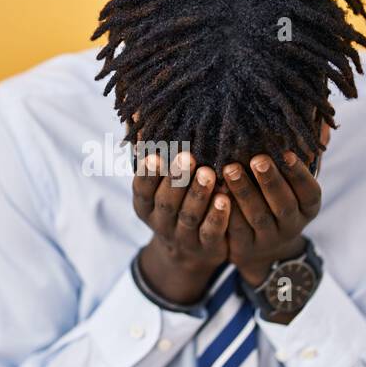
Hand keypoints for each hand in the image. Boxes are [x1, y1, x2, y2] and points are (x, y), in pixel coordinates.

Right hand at [134, 151, 231, 304]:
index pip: (142, 190)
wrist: (188, 251)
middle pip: (167, 202)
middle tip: (187, 157)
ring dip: (198, 195)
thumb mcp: (158, 184)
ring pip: (189, 216)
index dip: (147, 175)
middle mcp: (161, 223)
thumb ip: (153, 153)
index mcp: (145, 205)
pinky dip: (217, 217)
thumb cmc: (175, 203)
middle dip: (176, 180)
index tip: (154, 156)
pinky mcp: (206, 248)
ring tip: (208, 173)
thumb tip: (140, 115)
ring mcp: (183, 237)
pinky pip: (210, 232)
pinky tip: (225, 199)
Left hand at [220, 151, 321, 286]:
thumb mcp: (293, 185)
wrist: (261, 246)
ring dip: (244, 192)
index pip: (309, 192)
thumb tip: (318, 125)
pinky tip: (216, 191)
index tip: (286, 153)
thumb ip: (299, 158)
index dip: (299, 174)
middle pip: (283, 205)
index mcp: (308, 208)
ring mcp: (268, 240)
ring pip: (257, 217)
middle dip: (270, 181)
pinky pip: (235, 229)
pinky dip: (226, 210)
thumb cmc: (276, 200)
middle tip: (258, 159)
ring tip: (230, 169)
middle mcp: (291, 226)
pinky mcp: (244, 248)